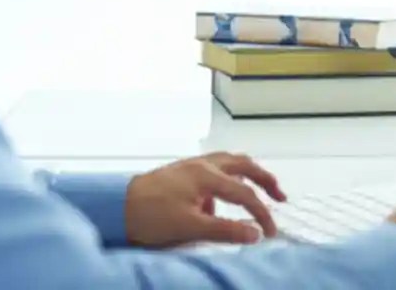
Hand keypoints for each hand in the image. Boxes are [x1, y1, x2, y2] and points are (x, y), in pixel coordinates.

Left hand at [124, 152, 286, 247]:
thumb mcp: (190, 227)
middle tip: (280, 196)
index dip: (262, 214)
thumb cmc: (150, 216)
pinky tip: (219, 201)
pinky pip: (214, 167)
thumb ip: (225, 230)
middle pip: (244, 165)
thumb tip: (254, 234)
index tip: (269, 234)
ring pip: (230, 161)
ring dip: (248, 174)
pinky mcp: (182, 171)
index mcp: (208, 175)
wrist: (115, 207)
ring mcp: (192, 165)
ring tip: (258, 189)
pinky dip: (227, 178)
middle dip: (265, 179)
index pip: (245, 194)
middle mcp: (203, 164)